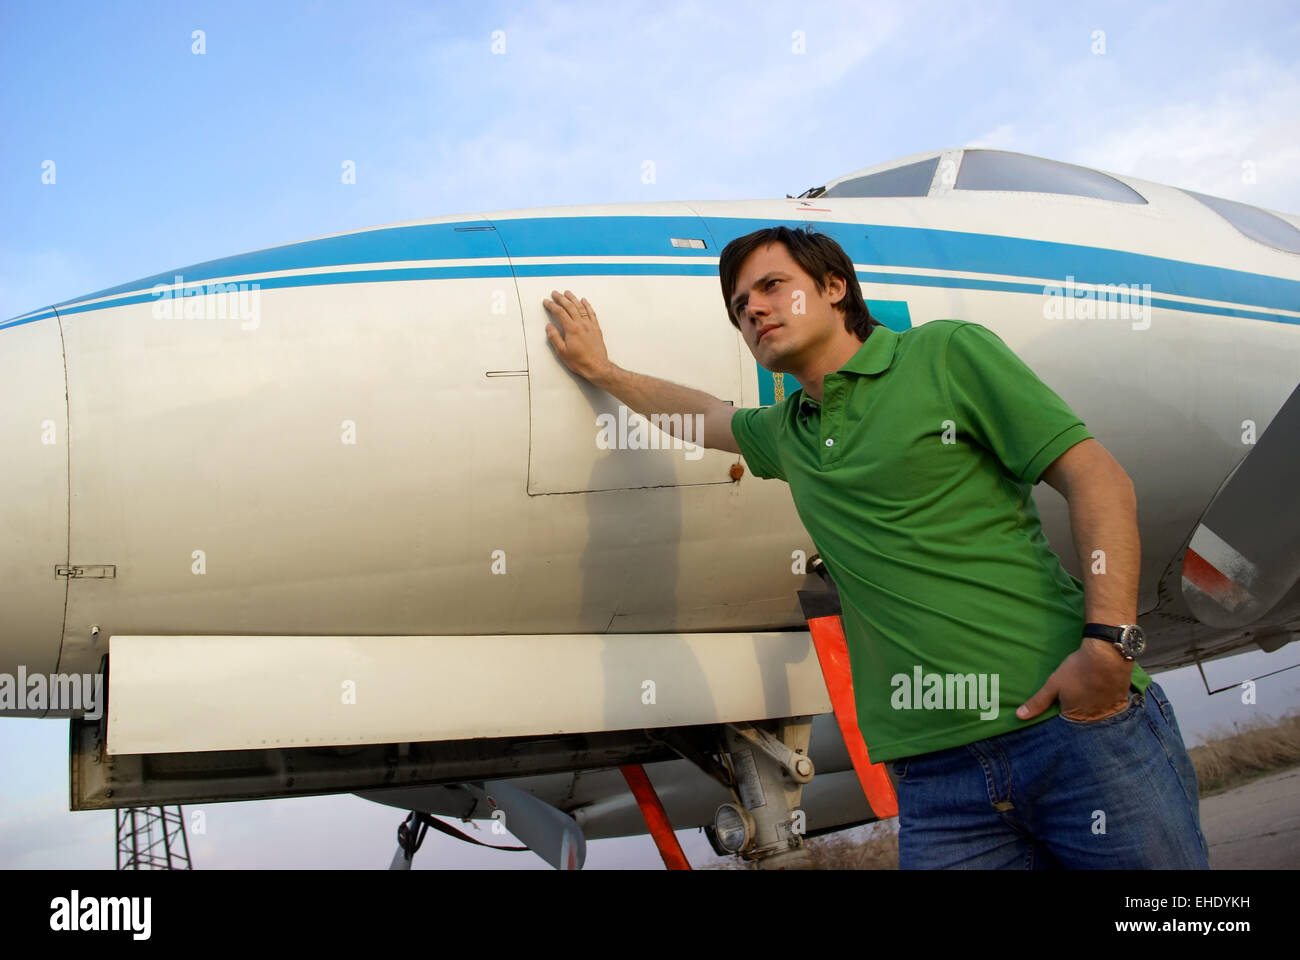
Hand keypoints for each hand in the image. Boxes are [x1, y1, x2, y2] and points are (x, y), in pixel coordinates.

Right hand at [543, 290, 611, 382]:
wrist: (597, 367)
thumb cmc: (581, 361)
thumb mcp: (562, 352)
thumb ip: (554, 338)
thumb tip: (549, 327)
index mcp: (572, 329)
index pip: (560, 312)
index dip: (552, 306)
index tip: (547, 302)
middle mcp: (581, 324)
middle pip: (570, 306)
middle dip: (561, 298)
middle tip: (555, 293)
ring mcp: (590, 325)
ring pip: (580, 307)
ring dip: (573, 298)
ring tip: (567, 293)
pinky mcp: (596, 328)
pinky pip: (591, 313)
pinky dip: (587, 305)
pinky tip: (584, 301)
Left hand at [1016, 637, 1132, 721]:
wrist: (1107, 655)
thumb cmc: (1077, 670)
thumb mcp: (1053, 684)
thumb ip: (1038, 702)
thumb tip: (1019, 716)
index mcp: (1076, 716)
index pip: (1067, 718)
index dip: (1065, 705)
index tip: (1066, 695)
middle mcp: (1094, 718)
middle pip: (1085, 716)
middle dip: (1081, 706)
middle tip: (1081, 689)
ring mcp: (1110, 710)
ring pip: (1100, 711)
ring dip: (1096, 703)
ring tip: (1092, 687)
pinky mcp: (1122, 700)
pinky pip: (1114, 704)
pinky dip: (1109, 698)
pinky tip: (1105, 687)